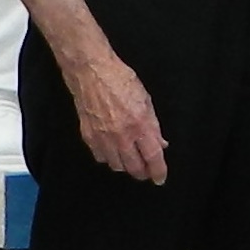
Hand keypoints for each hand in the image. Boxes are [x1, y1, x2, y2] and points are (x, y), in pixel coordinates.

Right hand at [62, 51, 168, 184]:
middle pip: (134, 167)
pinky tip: (113, 151)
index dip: (158, 171)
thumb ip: (153, 124)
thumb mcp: (145, 98)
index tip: (160, 178)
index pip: (153, 156)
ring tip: (130, 160)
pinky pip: (100, 157)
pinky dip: (109, 158)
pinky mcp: (88, 137)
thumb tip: (160, 144)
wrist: (91, 72)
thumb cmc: (120, 79)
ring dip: (126, 166)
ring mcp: (103, 138)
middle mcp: (121, 136)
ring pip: (116, 166)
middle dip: (142, 173)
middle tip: (146, 171)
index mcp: (140, 124)